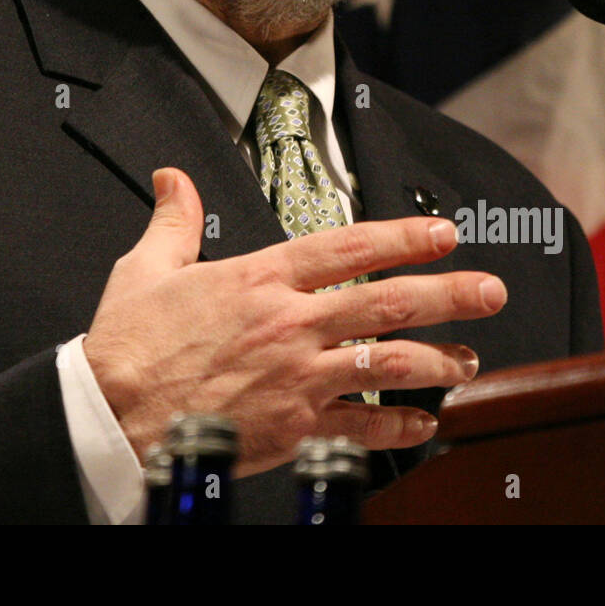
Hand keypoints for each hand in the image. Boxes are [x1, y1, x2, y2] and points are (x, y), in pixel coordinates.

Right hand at [82, 166, 506, 476]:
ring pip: (388, 364)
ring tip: (469, 360)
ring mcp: (297, 376)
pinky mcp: (294, 425)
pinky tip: (424, 424)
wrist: (112, 416)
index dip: (404, 236)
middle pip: (387, 302)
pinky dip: (399, 427)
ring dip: (438, 361)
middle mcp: (289, 323)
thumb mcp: (145, 267)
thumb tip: (172, 178)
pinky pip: (362, 426)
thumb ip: (173, 219)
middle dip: (449, 293)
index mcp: (260, 278)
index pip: (349, 247)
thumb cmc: (129, 345)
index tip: (443, 231)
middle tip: (491, 290)